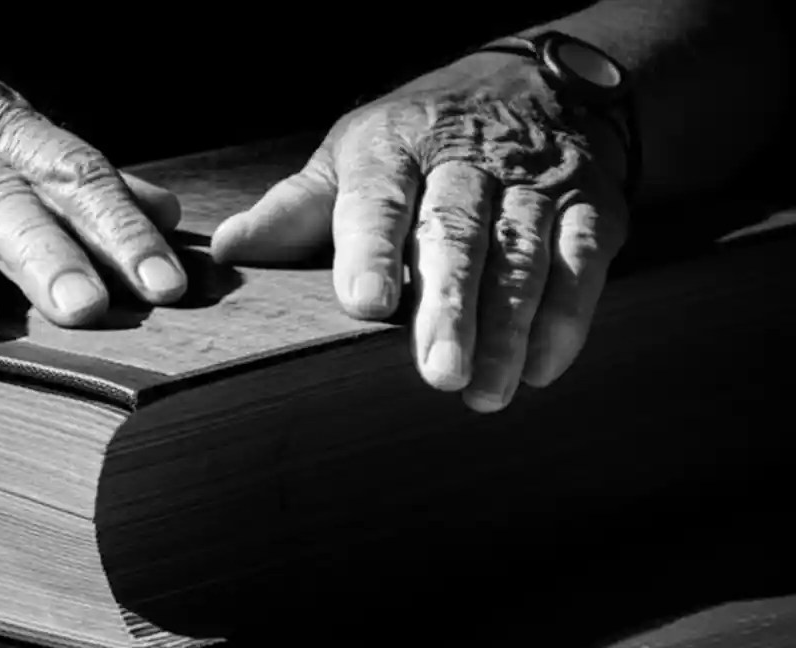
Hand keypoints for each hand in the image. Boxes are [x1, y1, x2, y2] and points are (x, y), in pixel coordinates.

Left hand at [212, 52, 629, 411]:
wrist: (535, 84)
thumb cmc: (418, 140)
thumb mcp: (352, 157)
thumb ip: (297, 208)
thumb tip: (227, 249)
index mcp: (395, 147)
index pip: (380, 199)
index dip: (372, 250)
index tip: (366, 304)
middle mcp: (466, 160)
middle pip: (456, 233)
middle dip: (448, 306)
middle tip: (439, 373)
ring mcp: (533, 181)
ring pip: (522, 254)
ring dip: (507, 327)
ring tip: (483, 392)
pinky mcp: (591, 205)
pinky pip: (582, 261)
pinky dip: (566, 317)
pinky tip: (541, 370)